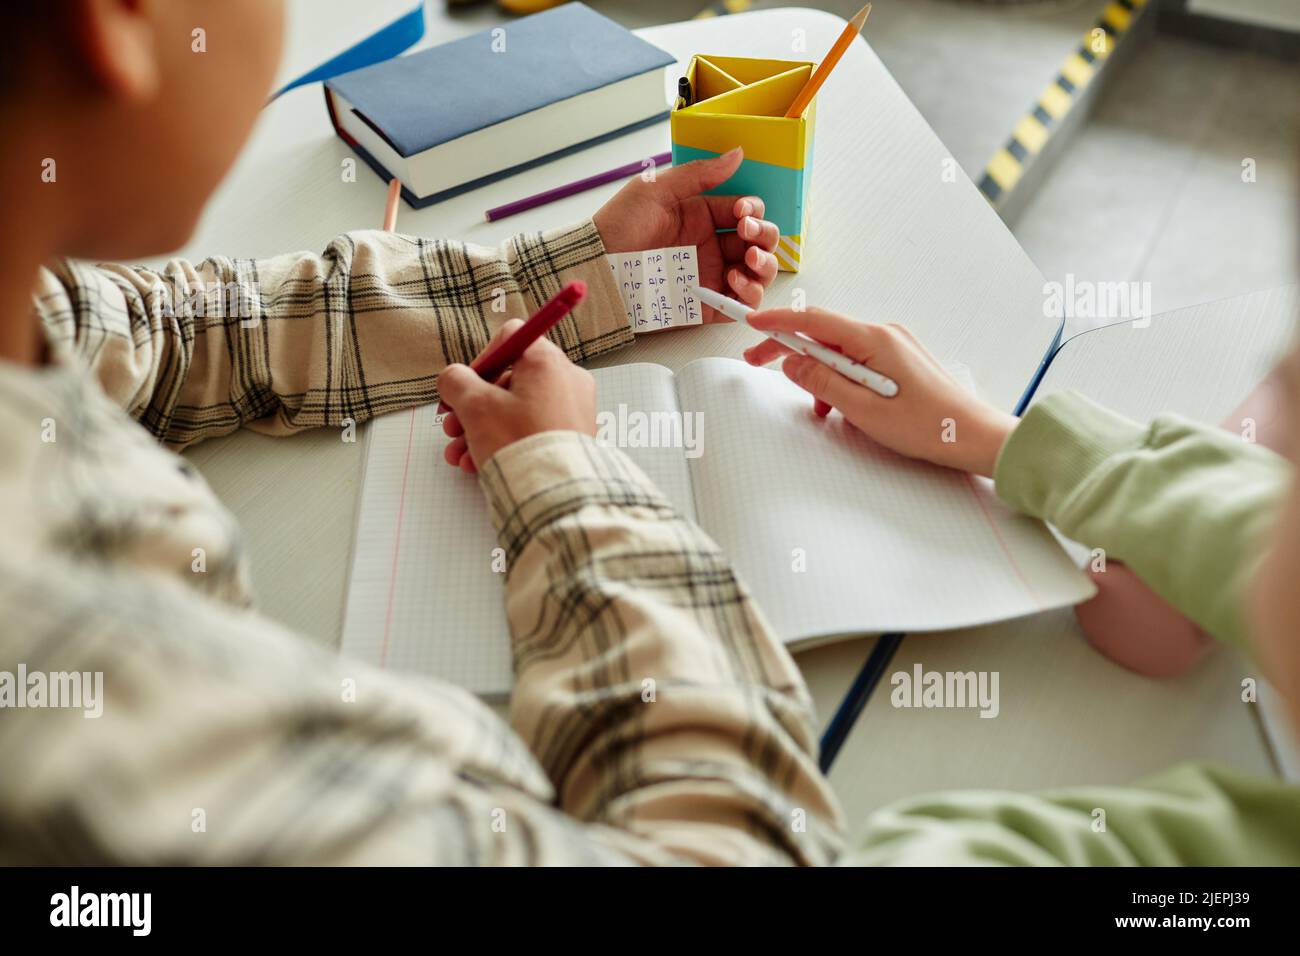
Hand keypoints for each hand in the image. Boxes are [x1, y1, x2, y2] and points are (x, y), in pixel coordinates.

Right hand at [439, 319, 595, 473]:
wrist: (556, 493)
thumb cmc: (519, 443)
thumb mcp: (475, 406)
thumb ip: (456, 382)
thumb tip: (453, 379)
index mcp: (546, 361)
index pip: (510, 339)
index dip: (480, 360)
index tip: (463, 386)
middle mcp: (566, 380)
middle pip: (509, 380)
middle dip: (473, 405)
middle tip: (452, 426)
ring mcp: (572, 410)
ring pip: (516, 410)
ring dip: (481, 429)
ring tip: (458, 453)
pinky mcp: (572, 437)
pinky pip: (532, 431)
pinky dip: (504, 442)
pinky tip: (476, 463)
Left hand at [592, 147, 779, 321]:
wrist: (598, 266)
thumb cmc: (619, 226)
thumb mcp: (657, 189)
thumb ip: (700, 174)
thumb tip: (737, 154)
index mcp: (702, 216)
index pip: (746, 212)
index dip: (753, 210)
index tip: (740, 211)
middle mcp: (711, 246)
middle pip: (760, 241)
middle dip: (764, 235)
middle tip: (746, 233)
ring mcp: (710, 276)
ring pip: (758, 272)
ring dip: (764, 264)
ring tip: (748, 260)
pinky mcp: (706, 305)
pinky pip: (741, 304)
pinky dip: (750, 294)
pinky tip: (735, 281)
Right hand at [743, 308, 1018, 476]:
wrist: (974, 436)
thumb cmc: (929, 427)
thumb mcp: (865, 411)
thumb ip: (823, 384)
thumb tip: (792, 363)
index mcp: (875, 340)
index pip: (814, 321)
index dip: (778, 322)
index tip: (750, 323)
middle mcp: (884, 334)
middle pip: (823, 334)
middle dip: (789, 349)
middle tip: (756, 361)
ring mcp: (893, 345)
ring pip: (839, 353)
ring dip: (820, 376)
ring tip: (821, 410)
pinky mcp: (898, 360)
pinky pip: (857, 363)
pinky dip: (841, 382)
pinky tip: (844, 409)